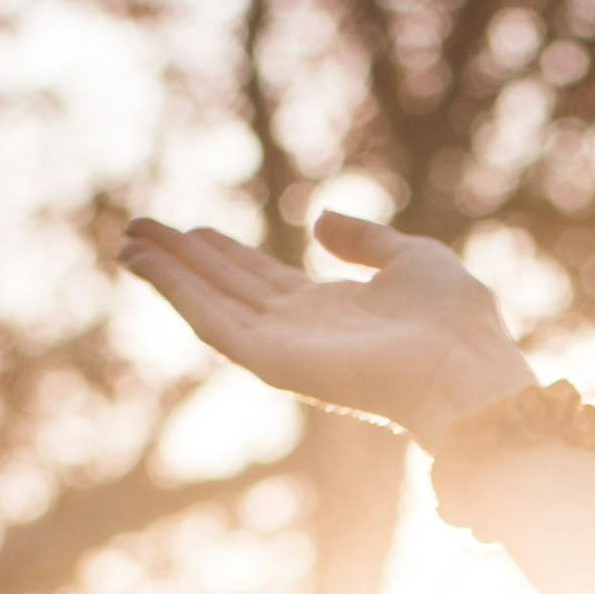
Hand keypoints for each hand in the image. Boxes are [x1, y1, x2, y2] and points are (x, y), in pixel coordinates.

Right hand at [119, 212, 534, 448]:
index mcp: (334, 313)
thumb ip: (365, 241)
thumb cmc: (457, 322)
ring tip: (127, 243)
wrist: (468, 370)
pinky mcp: (279, 363)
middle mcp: (305, 334)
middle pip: (227, 290)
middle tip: (136, 230)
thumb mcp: (411, 258)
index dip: (224, 254)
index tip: (189, 230)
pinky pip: (216, 324)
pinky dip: (179, 294)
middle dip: (183, 261)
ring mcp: (289, 350)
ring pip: (212, 306)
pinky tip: (149, 267)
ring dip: (169, 274)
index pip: (263, 281)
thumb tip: (318, 223)